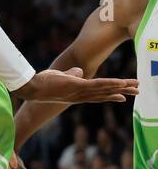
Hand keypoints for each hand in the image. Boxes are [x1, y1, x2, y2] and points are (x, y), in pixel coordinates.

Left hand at [12, 67, 137, 103]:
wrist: (31, 87)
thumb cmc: (42, 82)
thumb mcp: (59, 77)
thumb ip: (71, 75)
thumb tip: (79, 71)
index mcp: (76, 95)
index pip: (96, 96)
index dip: (110, 96)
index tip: (122, 97)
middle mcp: (79, 96)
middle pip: (105, 94)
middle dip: (122, 93)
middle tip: (137, 93)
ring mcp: (78, 92)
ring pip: (104, 90)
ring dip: (121, 88)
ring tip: (135, 87)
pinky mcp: (76, 85)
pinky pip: (97, 85)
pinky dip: (110, 84)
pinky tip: (120, 83)